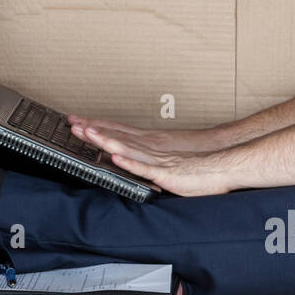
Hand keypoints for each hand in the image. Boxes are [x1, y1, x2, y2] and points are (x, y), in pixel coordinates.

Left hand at [77, 124, 237, 196]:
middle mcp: (152, 147)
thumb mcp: (170, 161)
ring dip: (105, 140)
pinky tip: (114, 157)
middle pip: (118, 136)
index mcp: (152, 144)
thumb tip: (136, 161)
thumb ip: (152, 162)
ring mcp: (158, 159)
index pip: (119, 132)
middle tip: (71, 123)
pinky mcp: (167, 173)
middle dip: (93, 129)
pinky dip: (129, 161)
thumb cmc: (200, 166)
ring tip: (85, 134)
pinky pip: (145, 167)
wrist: (224, 166)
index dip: (98, 127)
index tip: (79, 122)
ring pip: (127, 147)